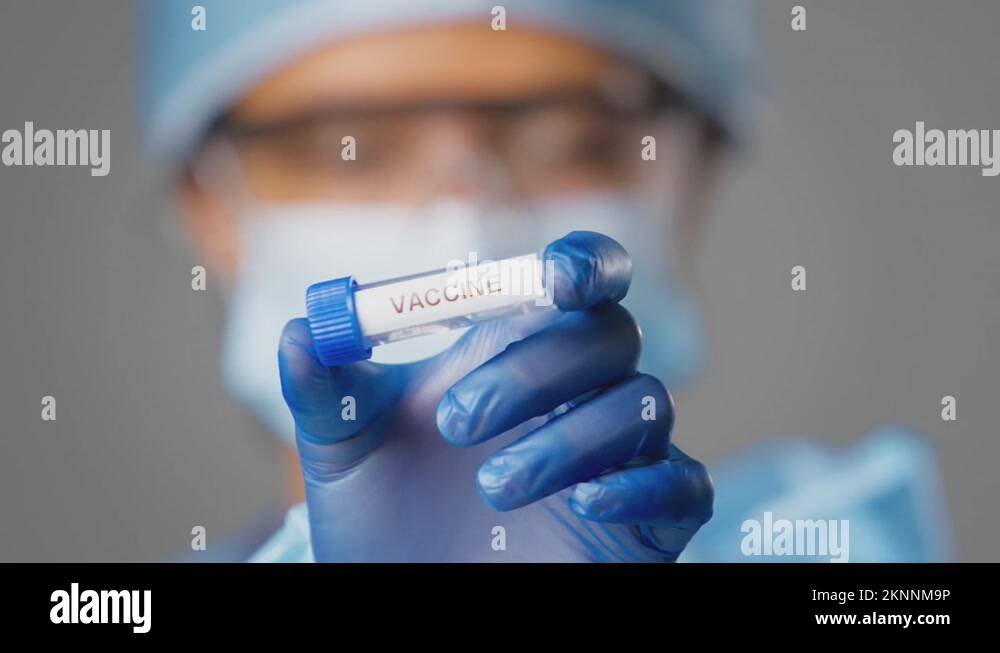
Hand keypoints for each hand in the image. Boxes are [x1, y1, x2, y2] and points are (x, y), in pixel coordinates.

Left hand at [279, 231, 712, 560]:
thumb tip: (302, 329)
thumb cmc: (384, 524)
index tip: (556, 278)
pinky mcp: (648, 522)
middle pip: (607, 336)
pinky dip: (642, 486)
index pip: (578, 282)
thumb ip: (324, 388)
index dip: (583, 265)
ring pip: (642, 406)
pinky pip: (684, 485)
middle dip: (536, 368)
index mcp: (513, 355)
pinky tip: (584, 504)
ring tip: (490, 490)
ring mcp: (616, 459)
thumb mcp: (343, 451)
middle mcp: (574, 396)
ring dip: (566, 439)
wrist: (407, 609)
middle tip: (456, 421)